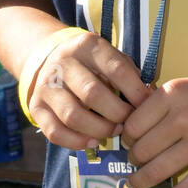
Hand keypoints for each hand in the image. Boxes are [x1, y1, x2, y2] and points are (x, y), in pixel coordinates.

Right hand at [26, 31, 148, 148]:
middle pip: (93, 93)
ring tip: (114, 131)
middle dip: (117, 113)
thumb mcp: (110, 57)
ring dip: (99, 129)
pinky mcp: (36, 107)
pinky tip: (93, 142)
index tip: (147, 105)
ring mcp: (46, 86)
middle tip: (130, 122)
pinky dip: (76, 141)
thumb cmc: (92, 63)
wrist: (50, 59)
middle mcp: (63, 63)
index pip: (116, 68)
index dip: (135, 90)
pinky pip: (55, 131)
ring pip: (73, 115)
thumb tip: (152, 98)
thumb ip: (130, 74)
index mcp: (87, 45)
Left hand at [121, 66, 187, 187]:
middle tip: (137, 163)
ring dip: (142, 182)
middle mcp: (183, 119)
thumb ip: (165, 102)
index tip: (130, 142)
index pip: (133, 125)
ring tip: (138, 184)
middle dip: (134, 161)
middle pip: (141, 151)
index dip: (127, 138)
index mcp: (173, 94)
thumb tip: (136, 125)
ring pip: (157, 172)